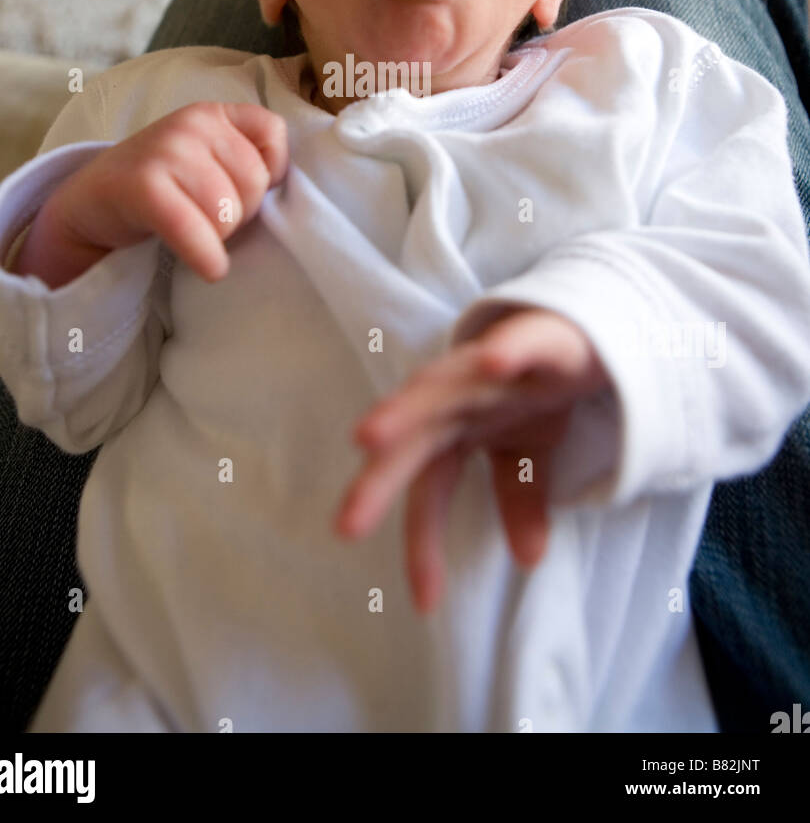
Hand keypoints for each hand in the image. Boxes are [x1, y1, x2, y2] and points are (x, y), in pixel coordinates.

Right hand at [13, 101, 288, 288]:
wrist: (92, 203)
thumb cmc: (164, 187)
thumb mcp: (207, 159)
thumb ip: (247, 159)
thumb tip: (288, 198)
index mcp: (213, 113)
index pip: (274, 135)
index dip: (269, 174)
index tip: (240, 191)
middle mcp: (192, 122)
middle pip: (255, 184)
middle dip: (239, 212)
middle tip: (206, 217)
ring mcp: (165, 149)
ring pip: (228, 211)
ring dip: (217, 237)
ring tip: (192, 230)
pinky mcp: (142, 185)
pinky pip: (194, 230)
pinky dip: (206, 257)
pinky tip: (208, 267)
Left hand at [333, 306, 610, 612]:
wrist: (583, 327)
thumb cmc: (537, 386)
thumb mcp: (527, 451)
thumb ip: (518, 499)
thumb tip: (527, 560)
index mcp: (456, 430)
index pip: (430, 490)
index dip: (424, 542)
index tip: (424, 602)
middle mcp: (461, 396)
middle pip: (414, 441)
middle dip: (379, 478)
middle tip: (346, 524)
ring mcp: (491, 363)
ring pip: (443, 384)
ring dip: (408, 406)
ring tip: (371, 436)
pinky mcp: (533, 336)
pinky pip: (518, 343)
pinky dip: (504, 351)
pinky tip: (493, 363)